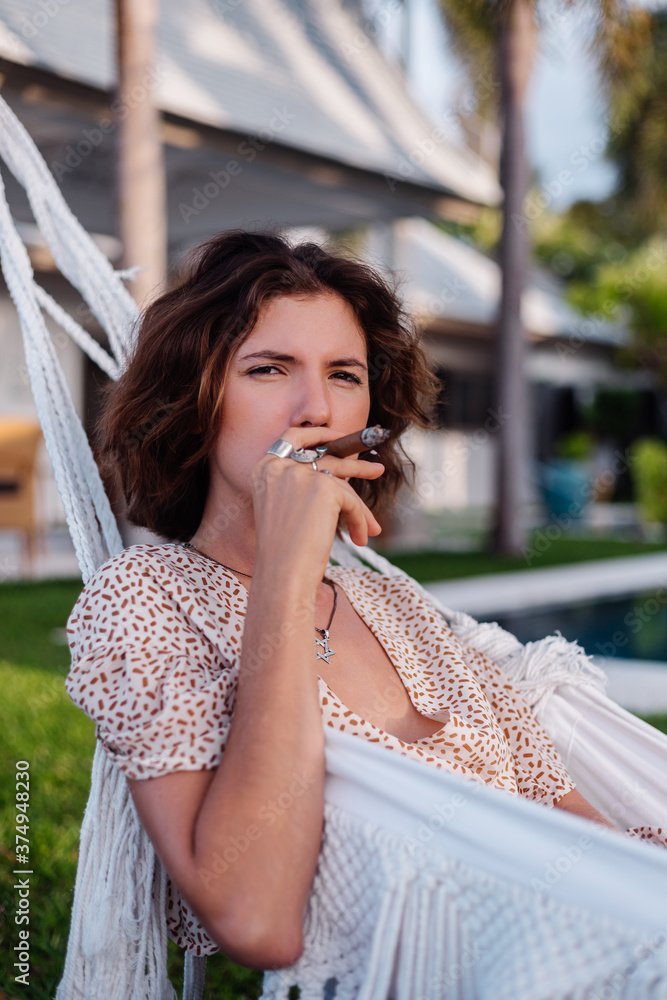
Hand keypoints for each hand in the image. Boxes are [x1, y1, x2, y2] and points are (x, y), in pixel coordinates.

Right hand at [250, 427, 384, 589]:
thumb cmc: (284, 554)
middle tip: (376, 468)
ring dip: (360, 501)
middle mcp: (279, 467)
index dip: (317, 434)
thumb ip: (305, 488)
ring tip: (376, 521)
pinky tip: (359, 539)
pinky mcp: (324, 487)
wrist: (282, 576)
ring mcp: (301, 474)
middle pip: (324, 456)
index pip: (291, 437)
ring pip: (341, 479)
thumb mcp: (288, 511)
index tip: (339, 436)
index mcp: (263, 470)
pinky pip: (350, 500)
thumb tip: (344, 481)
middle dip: (354, 464)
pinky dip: (359, 519)